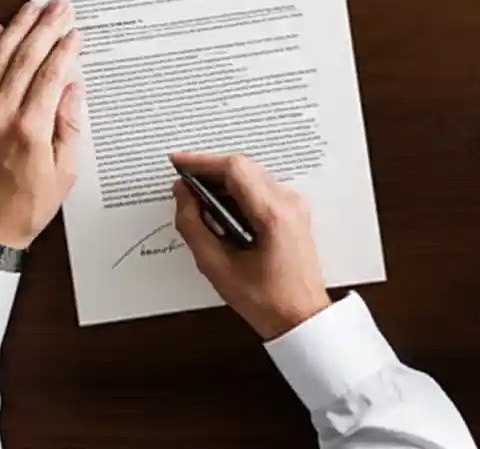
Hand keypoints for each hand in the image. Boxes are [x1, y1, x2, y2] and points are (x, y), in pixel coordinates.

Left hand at [0, 0, 82, 248]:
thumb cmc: (27, 206)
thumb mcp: (65, 171)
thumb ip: (69, 125)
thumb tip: (73, 87)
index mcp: (29, 129)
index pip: (51, 74)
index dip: (65, 48)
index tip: (75, 32)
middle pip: (24, 58)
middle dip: (43, 27)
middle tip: (57, 6)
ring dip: (15, 29)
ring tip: (30, 8)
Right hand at [170, 153, 330, 339]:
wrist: (301, 318)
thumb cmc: (266, 300)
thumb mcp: (217, 266)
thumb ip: (193, 225)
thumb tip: (182, 195)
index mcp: (273, 214)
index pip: (234, 169)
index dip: (201, 162)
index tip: (177, 164)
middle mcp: (288, 202)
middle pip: (243, 167)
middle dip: (209, 170)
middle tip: (182, 183)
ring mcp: (294, 205)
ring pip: (252, 175)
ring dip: (223, 181)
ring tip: (196, 198)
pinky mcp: (293, 212)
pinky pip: (261, 189)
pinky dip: (237, 192)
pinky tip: (219, 208)